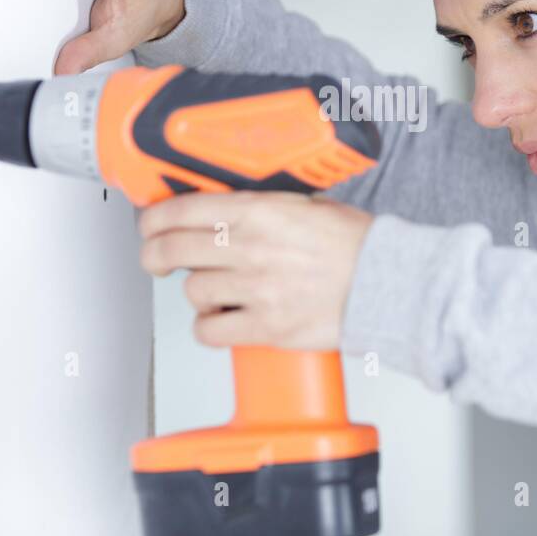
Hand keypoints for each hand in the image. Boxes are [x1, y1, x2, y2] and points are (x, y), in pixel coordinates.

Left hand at [138, 191, 375, 350]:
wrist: (387, 282)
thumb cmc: (355, 244)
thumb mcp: (305, 204)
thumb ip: (260, 206)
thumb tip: (222, 208)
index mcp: (258, 212)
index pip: (181, 210)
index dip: (153, 219)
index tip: (149, 225)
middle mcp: (250, 248)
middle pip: (171, 251)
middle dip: (154, 255)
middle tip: (157, 259)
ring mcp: (256, 290)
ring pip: (192, 291)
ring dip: (198, 291)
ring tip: (217, 289)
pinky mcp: (266, 328)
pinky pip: (210, 331)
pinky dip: (210, 327)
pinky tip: (223, 319)